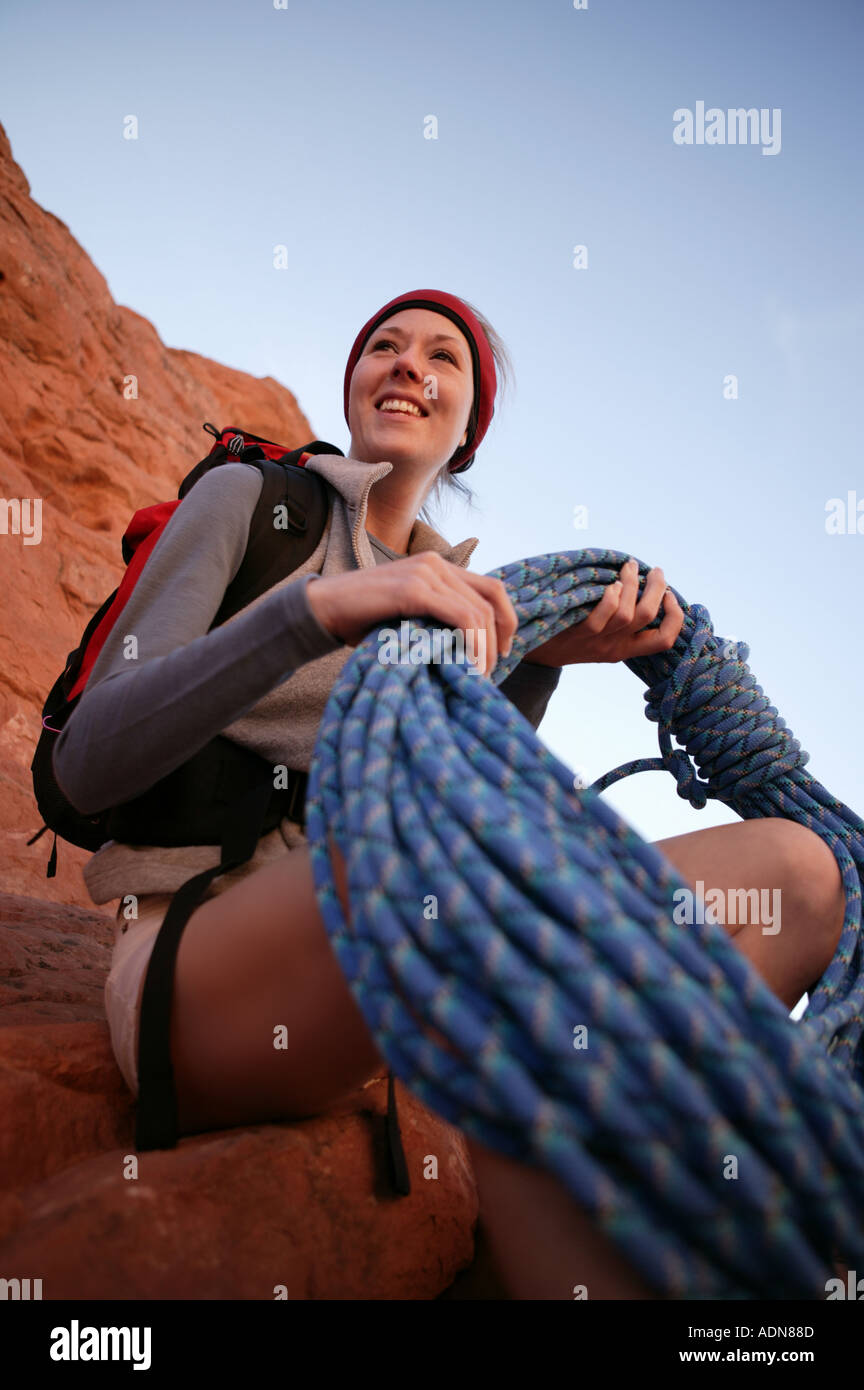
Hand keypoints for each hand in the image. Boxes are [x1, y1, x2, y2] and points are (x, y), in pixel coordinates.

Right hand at [305, 551, 518, 678]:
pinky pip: (460, 616)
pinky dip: (470, 642)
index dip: (505, 620)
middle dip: (498, 638)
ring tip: (475, 676)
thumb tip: (467, 650)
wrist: (322, 609)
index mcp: (437, 565)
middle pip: (491, 599)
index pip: (490, 588)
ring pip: (477, 611)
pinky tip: (465, 665)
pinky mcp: (414, 588)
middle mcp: (436, 562)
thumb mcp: (407, 615)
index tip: (502, 652)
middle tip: (490, 671)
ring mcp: (425, 572)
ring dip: (483, 648)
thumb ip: (435, 619)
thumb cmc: (361, 620)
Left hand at [523, 558, 683, 665]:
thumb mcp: (601, 637)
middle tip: (655, 571)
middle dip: (657, 589)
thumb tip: (641, 586)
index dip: (675, 617)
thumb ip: (619, 619)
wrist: (534, 652)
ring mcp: (597, 641)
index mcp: (626, 649)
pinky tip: (609, 582)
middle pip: (648, 617)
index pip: (664, 640)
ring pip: (628, 613)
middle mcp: (615, 647)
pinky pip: (601, 614)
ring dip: (632, 584)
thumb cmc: (570, 637)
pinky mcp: (579, 633)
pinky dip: (610, 595)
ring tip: (628, 566)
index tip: (670, 595)